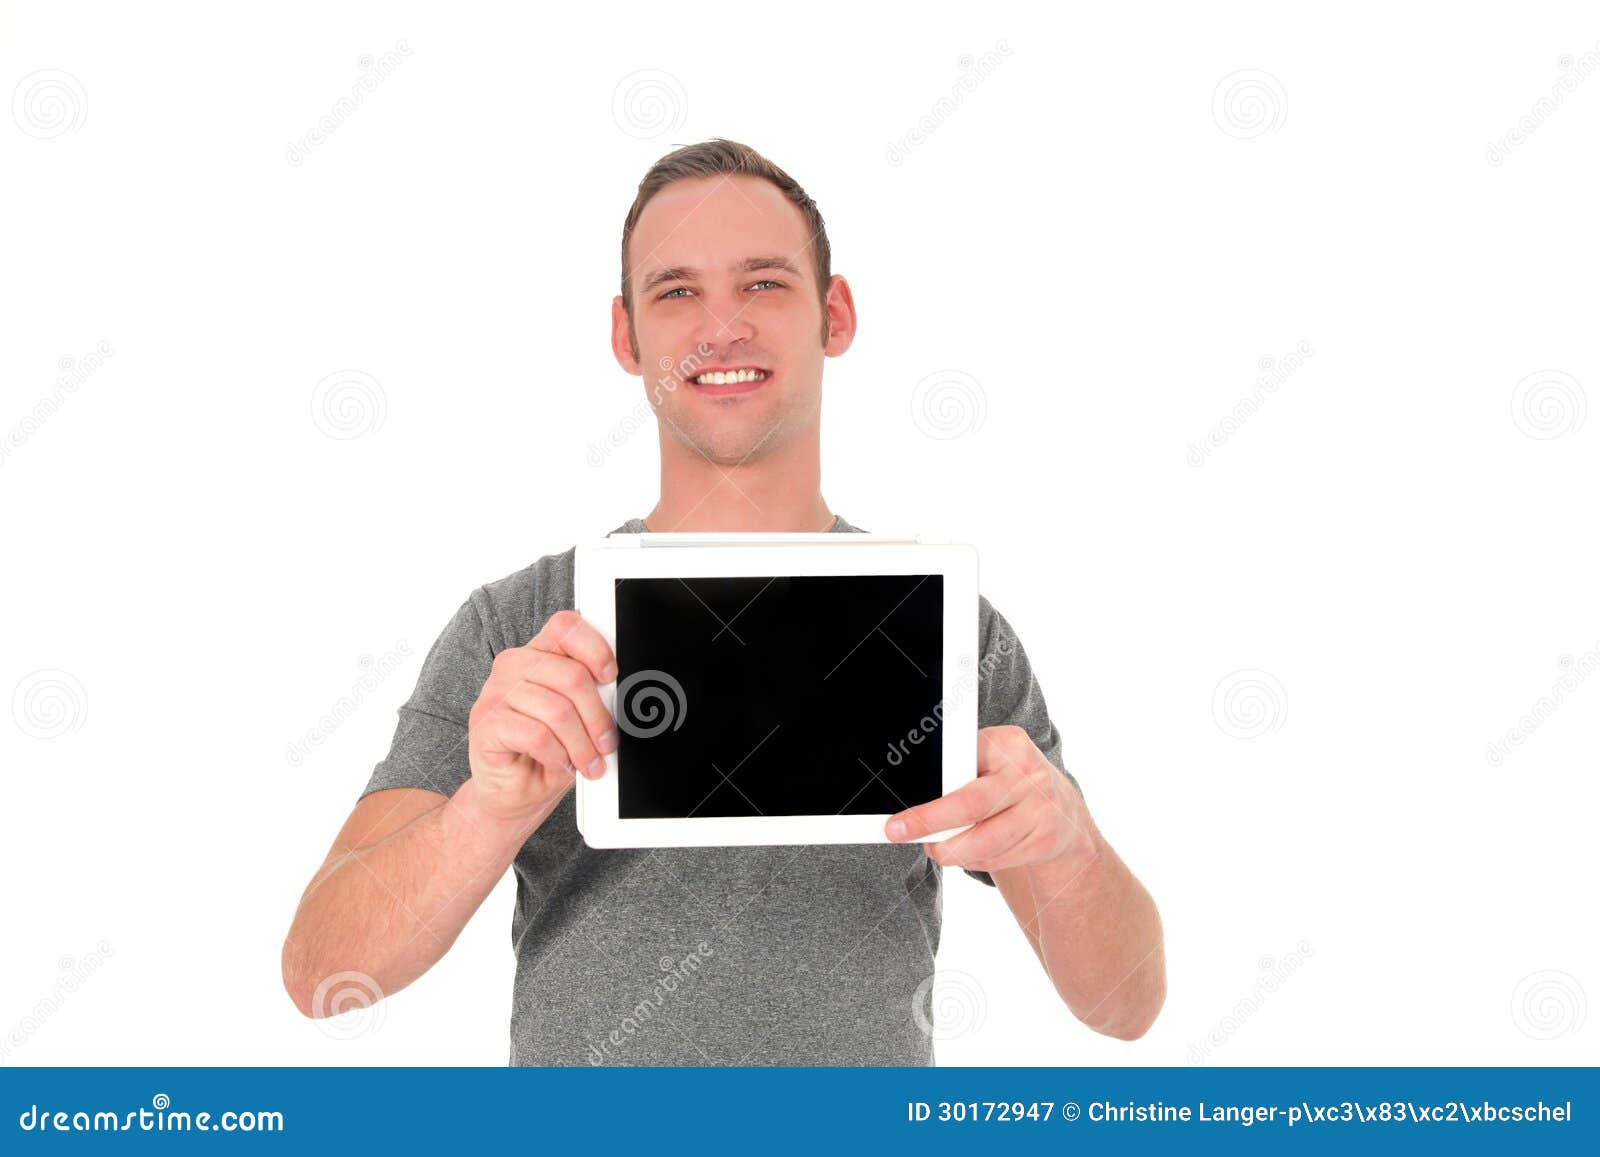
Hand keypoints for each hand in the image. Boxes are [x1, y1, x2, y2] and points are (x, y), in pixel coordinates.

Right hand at [466, 609, 618, 821]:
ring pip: (557, 711)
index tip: (611, 676)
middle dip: (598, 718)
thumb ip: (593, 696)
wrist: (514, 794)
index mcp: (539, 654)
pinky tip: (558, 763)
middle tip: (606, 744)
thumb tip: (622, 693)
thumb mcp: (580, 720)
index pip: (566, 627)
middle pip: (572, 676)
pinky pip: (537, 735)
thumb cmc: (549, 753)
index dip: (595, 648)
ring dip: (581, 745)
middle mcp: (514, 666)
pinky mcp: (485, 723)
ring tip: (587, 762)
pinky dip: (557, 755)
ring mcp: (495, 693)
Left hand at [884, 725, 1092, 872]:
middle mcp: (1029, 774)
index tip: (899, 815)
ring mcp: (1042, 809)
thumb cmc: (1007, 781)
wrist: (1062, 811)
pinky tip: (967, 852)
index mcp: (1008, 743)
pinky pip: (996, 858)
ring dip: (950, 850)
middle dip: (929, 823)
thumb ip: (958, 771)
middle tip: (898, 832)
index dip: (930, 795)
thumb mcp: (988, 760)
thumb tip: (913, 799)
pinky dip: (973, 860)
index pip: (959, 766)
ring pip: (983, 841)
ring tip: (936, 848)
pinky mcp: (1046, 840)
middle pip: (971, 806)